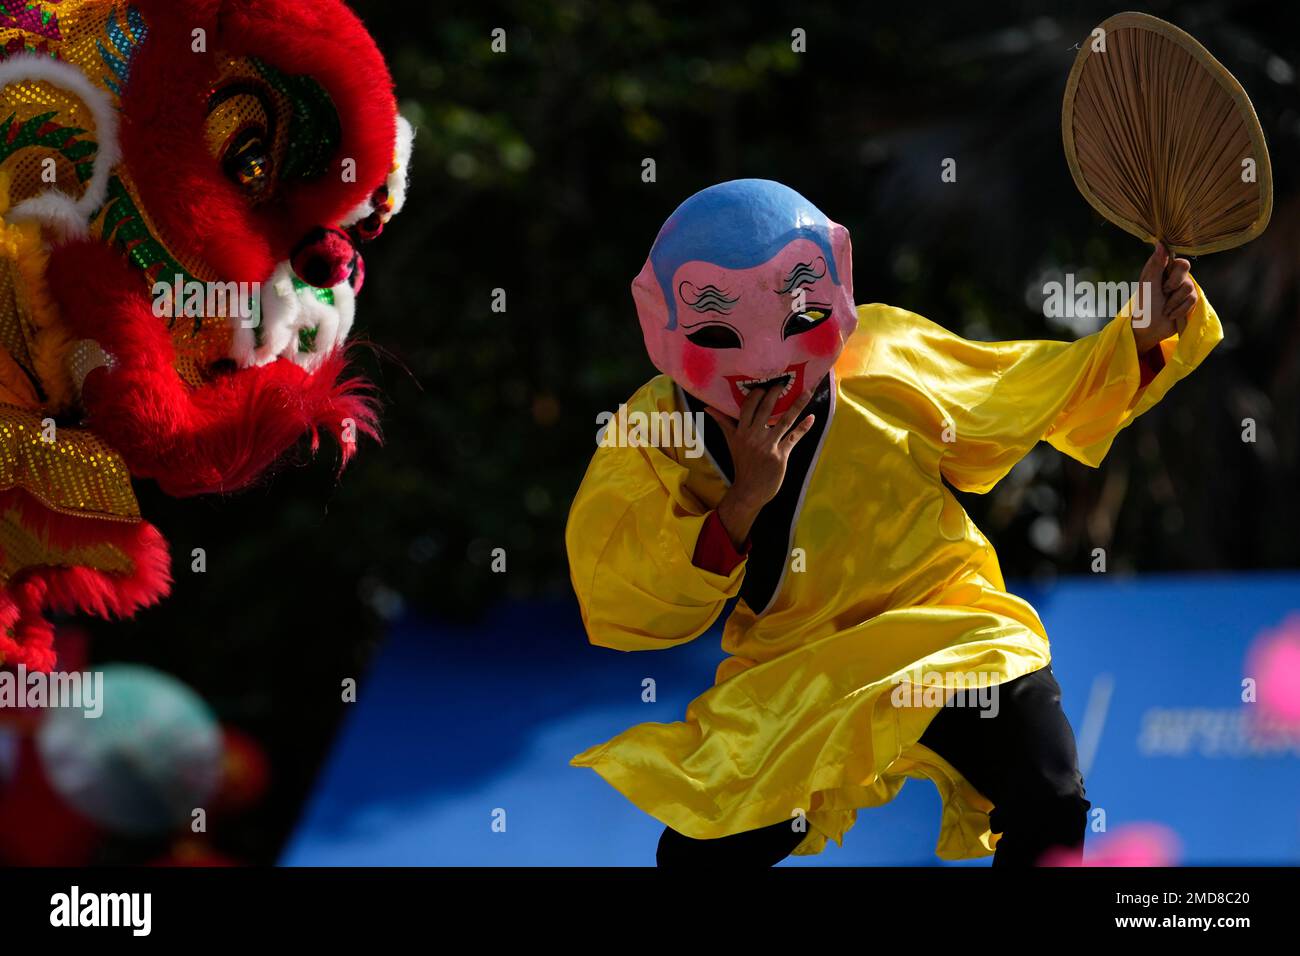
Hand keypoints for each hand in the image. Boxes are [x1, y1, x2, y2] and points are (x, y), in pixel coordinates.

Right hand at [704, 385, 816, 548]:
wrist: (749, 490)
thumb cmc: (742, 463)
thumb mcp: (731, 442)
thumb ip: (723, 423)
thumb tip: (708, 408)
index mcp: (741, 432)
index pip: (748, 407)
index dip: (756, 395)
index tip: (764, 384)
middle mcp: (754, 437)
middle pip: (767, 409)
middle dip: (776, 393)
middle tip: (784, 381)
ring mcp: (768, 446)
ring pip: (785, 420)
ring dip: (798, 405)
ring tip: (808, 391)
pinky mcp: (781, 455)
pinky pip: (794, 437)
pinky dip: (804, 427)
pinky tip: (812, 418)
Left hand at [1133, 242, 1197, 354]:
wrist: (1149, 330)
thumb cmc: (1144, 307)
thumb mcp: (1148, 285)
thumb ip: (1156, 265)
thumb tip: (1160, 243)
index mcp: (1159, 267)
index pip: (1173, 254)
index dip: (1171, 265)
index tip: (1165, 278)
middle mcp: (1171, 274)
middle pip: (1185, 267)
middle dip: (1174, 284)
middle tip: (1163, 292)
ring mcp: (1181, 286)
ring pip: (1189, 286)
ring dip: (1174, 301)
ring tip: (1164, 308)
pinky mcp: (1189, 299)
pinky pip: (1193, 299)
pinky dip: (1180, 309)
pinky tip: (1170, 314)